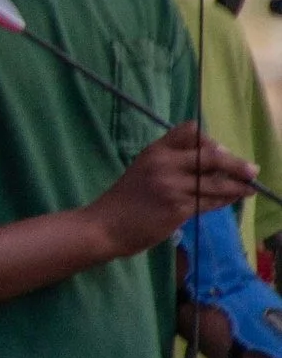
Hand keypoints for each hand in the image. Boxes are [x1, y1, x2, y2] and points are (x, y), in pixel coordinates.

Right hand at [89, 123, 259, 257]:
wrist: (105, 226)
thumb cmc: (125, 200)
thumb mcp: (143, 170)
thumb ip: (171, 162)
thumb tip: (214, 161)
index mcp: (155, 150)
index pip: (190, 131)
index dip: (208, 141)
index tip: (218, 151)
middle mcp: (164, 163)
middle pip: (211, 156)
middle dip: (236, 164)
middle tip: (252, 171)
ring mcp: (172, 186)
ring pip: (216, 183)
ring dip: (236, 186)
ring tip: (249, 190)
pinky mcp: (178, 208)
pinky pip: (209, 202)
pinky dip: (223, 201)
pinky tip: (229, 201)